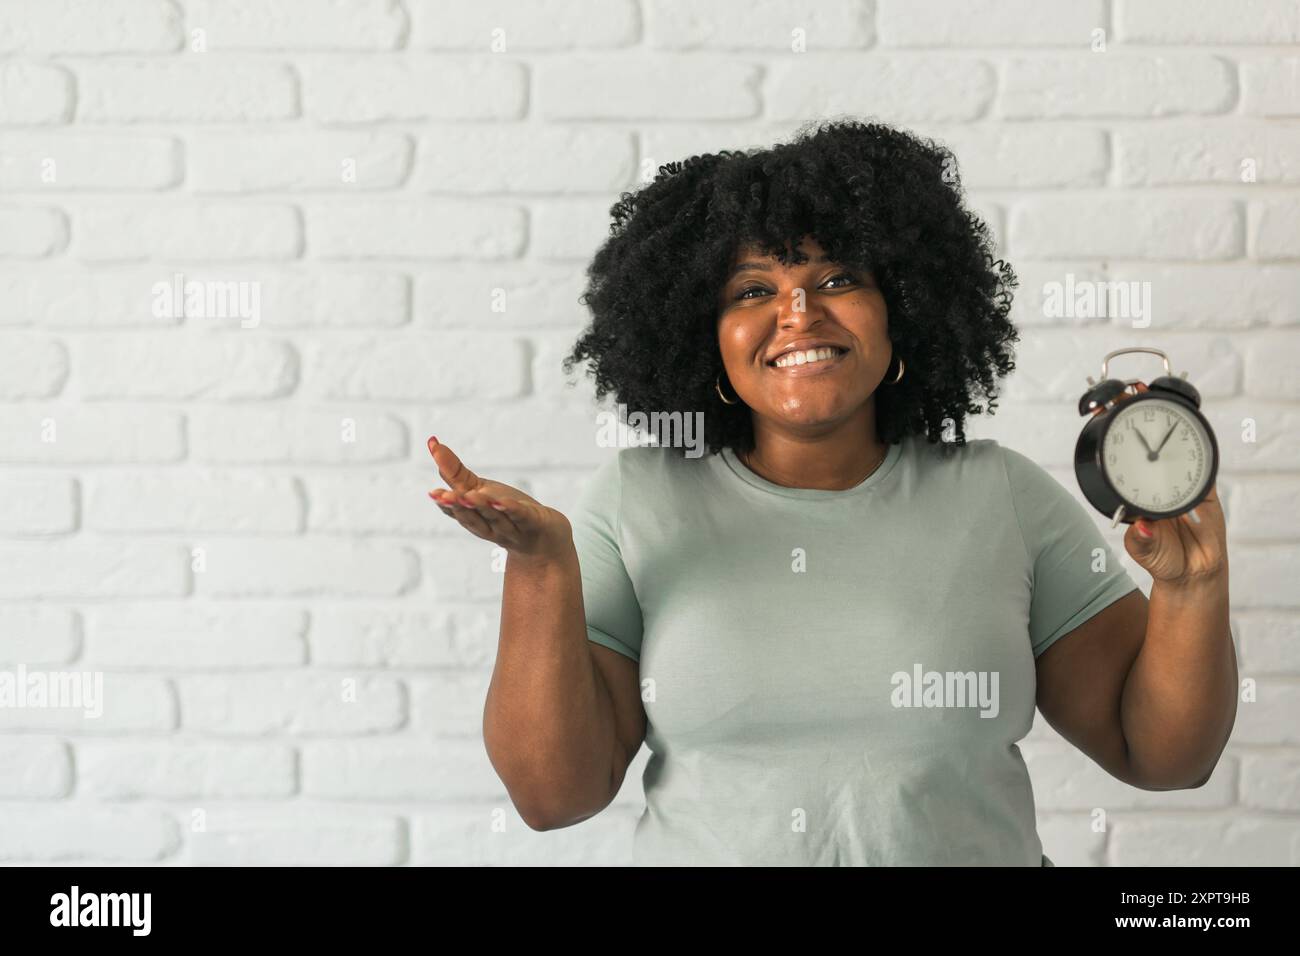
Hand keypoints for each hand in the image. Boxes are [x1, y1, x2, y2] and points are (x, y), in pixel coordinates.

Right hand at [426, 436, 572, 561]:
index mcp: (475, 520)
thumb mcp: (479, 489)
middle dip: (458, 508)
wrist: (545, 537)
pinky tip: (501, 501)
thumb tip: (431, 441)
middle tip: (443, 496)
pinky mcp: (535, 523)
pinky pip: (522, 516)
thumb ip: (454, 471)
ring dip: (481, 508)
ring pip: (495, 518)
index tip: (434, 494)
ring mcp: (513, 528)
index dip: (446, 505)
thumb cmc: (507, 511)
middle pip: (473, 519)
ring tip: (468, 495)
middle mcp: (491, 527)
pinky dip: (511, 509)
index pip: (457, 513)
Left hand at [1091, 384, 1227, 584]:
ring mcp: (1181, 480)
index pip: (1123, 456)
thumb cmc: (1163, 559)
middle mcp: (1156, 480)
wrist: (1194, 574)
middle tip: (1132, 388)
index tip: (1104, 407)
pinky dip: (1198, 443)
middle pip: (1148, 441)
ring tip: (1154, 395)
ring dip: (1168, 419)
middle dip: (1138, 413)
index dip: (1115, 433)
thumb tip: (1142, 528)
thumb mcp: (1144, 551)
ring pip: (1175, 444)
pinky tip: (1190, 425)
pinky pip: (1203, 461)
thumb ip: (1142, 542)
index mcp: (1137, 491)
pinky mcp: (1206, 486)